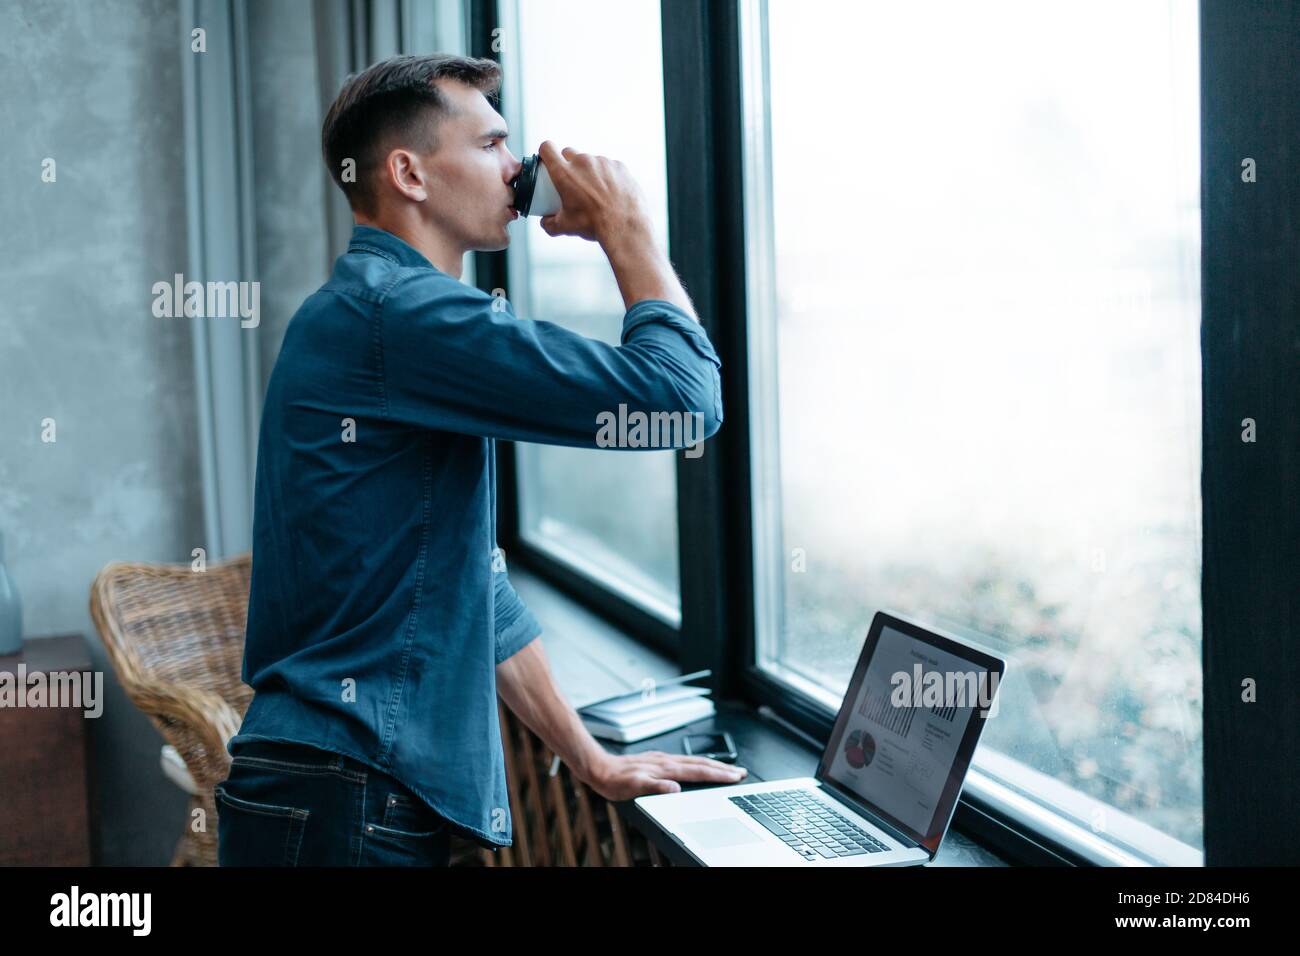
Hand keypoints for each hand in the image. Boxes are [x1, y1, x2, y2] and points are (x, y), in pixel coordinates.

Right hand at [537, 140, 652, 244]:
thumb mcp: (566, 227)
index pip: (547, 148)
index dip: (545, 152)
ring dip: (589, 170)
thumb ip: (550, 224)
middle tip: (572, 181)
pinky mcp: (619, 165)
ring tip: (595, 190)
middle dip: (568, 163)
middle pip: (569, 152)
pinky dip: (607, 175)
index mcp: (565, 174)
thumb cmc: (595, 224)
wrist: (624, 226)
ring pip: (590, 160)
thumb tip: (546, 222)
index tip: (548, 160)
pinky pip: (609, 166)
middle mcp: (583, 162)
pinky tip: (610, 190)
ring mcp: (602, 162)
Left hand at [585, 751, 748, 801]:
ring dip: (713, 765)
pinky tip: (698, 767)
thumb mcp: (634, 787)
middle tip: (740, 772)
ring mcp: (662, 760)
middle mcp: (666, 761)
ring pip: (694, 761)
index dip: (719, 774)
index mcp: (665, 768)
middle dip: (723, 768)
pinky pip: (684, 761)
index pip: (699, 771)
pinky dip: (698, 763)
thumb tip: (675, 788)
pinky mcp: (656, 761)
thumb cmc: (614, 780)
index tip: (735, 776)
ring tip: (726, 769)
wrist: (599, 768)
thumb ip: (656, 787)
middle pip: (701, 763)